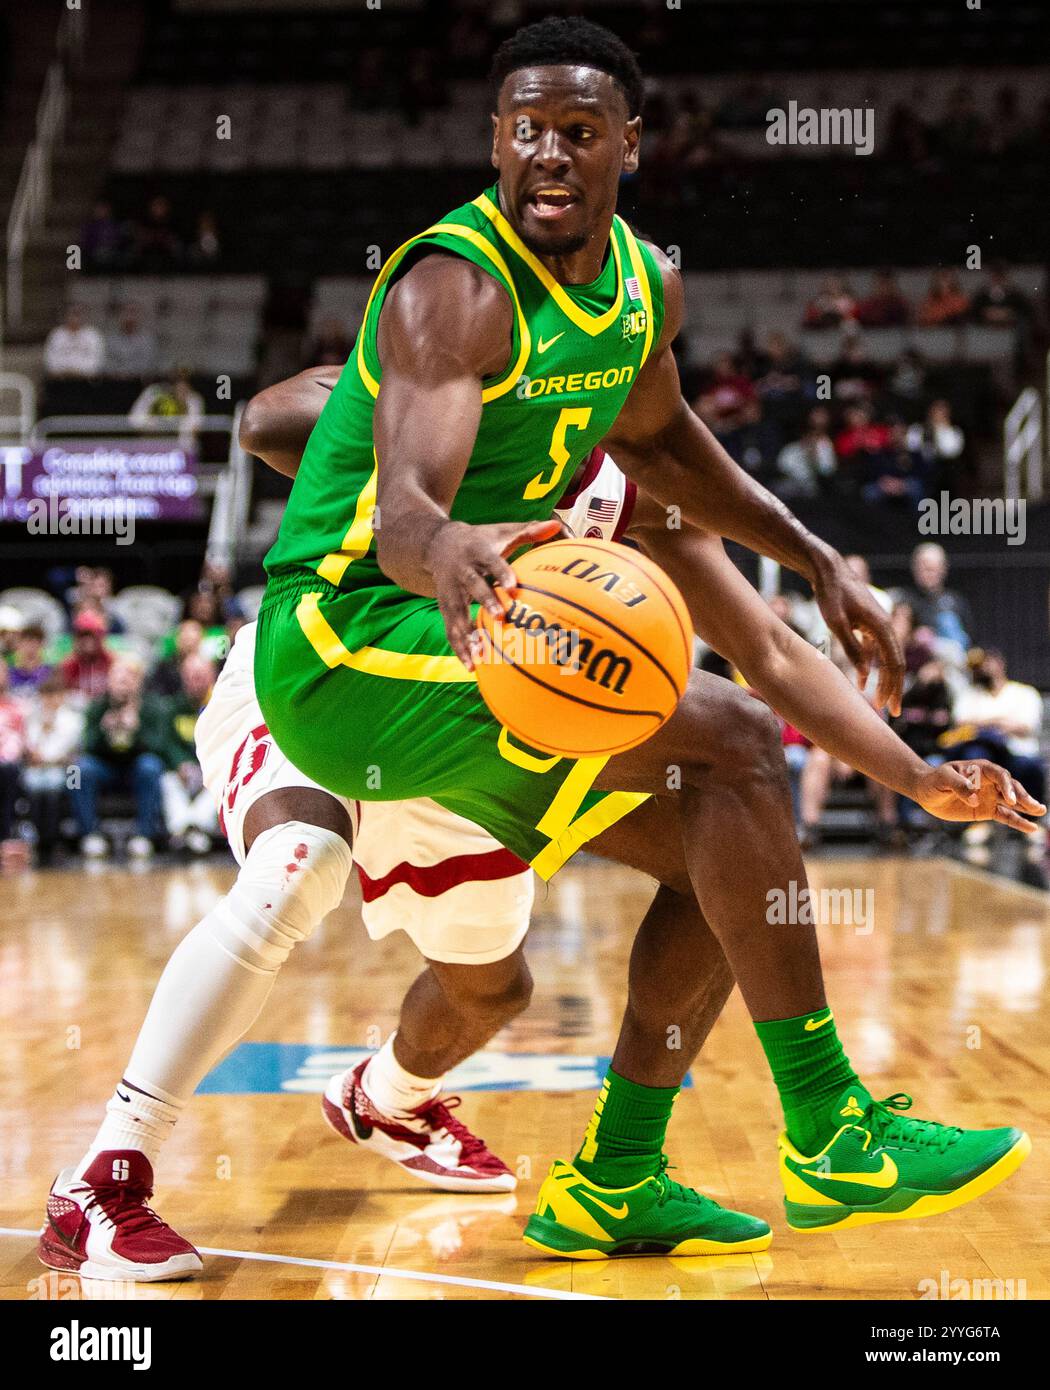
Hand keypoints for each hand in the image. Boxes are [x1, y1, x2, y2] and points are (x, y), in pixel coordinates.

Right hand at [427, 518, 562, 669]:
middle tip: (500, 618)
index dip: (501, 573)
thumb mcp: (501, 532)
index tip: (513, 587)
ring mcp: (451, 591)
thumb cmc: (480, 541)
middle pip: (473, 587)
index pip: (491, 562)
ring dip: (468, 633)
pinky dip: (460, 647)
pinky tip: (472, 666)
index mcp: (477, 552)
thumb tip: (556, 524)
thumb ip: (529, 531)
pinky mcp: (444, 607)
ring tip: (481, 654)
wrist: (437, 544)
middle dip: (485, 602)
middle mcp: (462, 571)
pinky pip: (451, 629)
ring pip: (457, 613)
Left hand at [813, 555, 904, 715]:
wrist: (827, 570)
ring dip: (881, 680)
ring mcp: (876, 624)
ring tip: (876, 702)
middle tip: (889, 712)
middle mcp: (884, 626)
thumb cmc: (830, 594)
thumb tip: (864, 673)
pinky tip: (861, 680)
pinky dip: (869, 666)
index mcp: (881, 626)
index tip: (891, 708)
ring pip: (885, 658)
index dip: (894, 688)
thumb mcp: (836, 623)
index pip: (894, 664)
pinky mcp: (867, 624)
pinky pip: (874, 650)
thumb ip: (851, 647)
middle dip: (892, 689)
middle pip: (894, 664)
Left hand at [913, 760, 1045, 832]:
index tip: (1010, 799)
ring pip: (1012, 802)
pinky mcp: (987, 811)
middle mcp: (989, 782)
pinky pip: (1006, 816)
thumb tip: (975, 800)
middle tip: (1035, 806)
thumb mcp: (943, 779)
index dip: (1007, 786)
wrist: (926, 792)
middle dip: (1022, 796)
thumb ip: (959, 786)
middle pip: (1011, 787)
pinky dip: (1018, 822)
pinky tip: (1031, 828)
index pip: (1000, 775)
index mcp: (980, 769)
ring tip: (1041, 811)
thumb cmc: (934, 781)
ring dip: (1027, 806)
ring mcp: (990, 797)